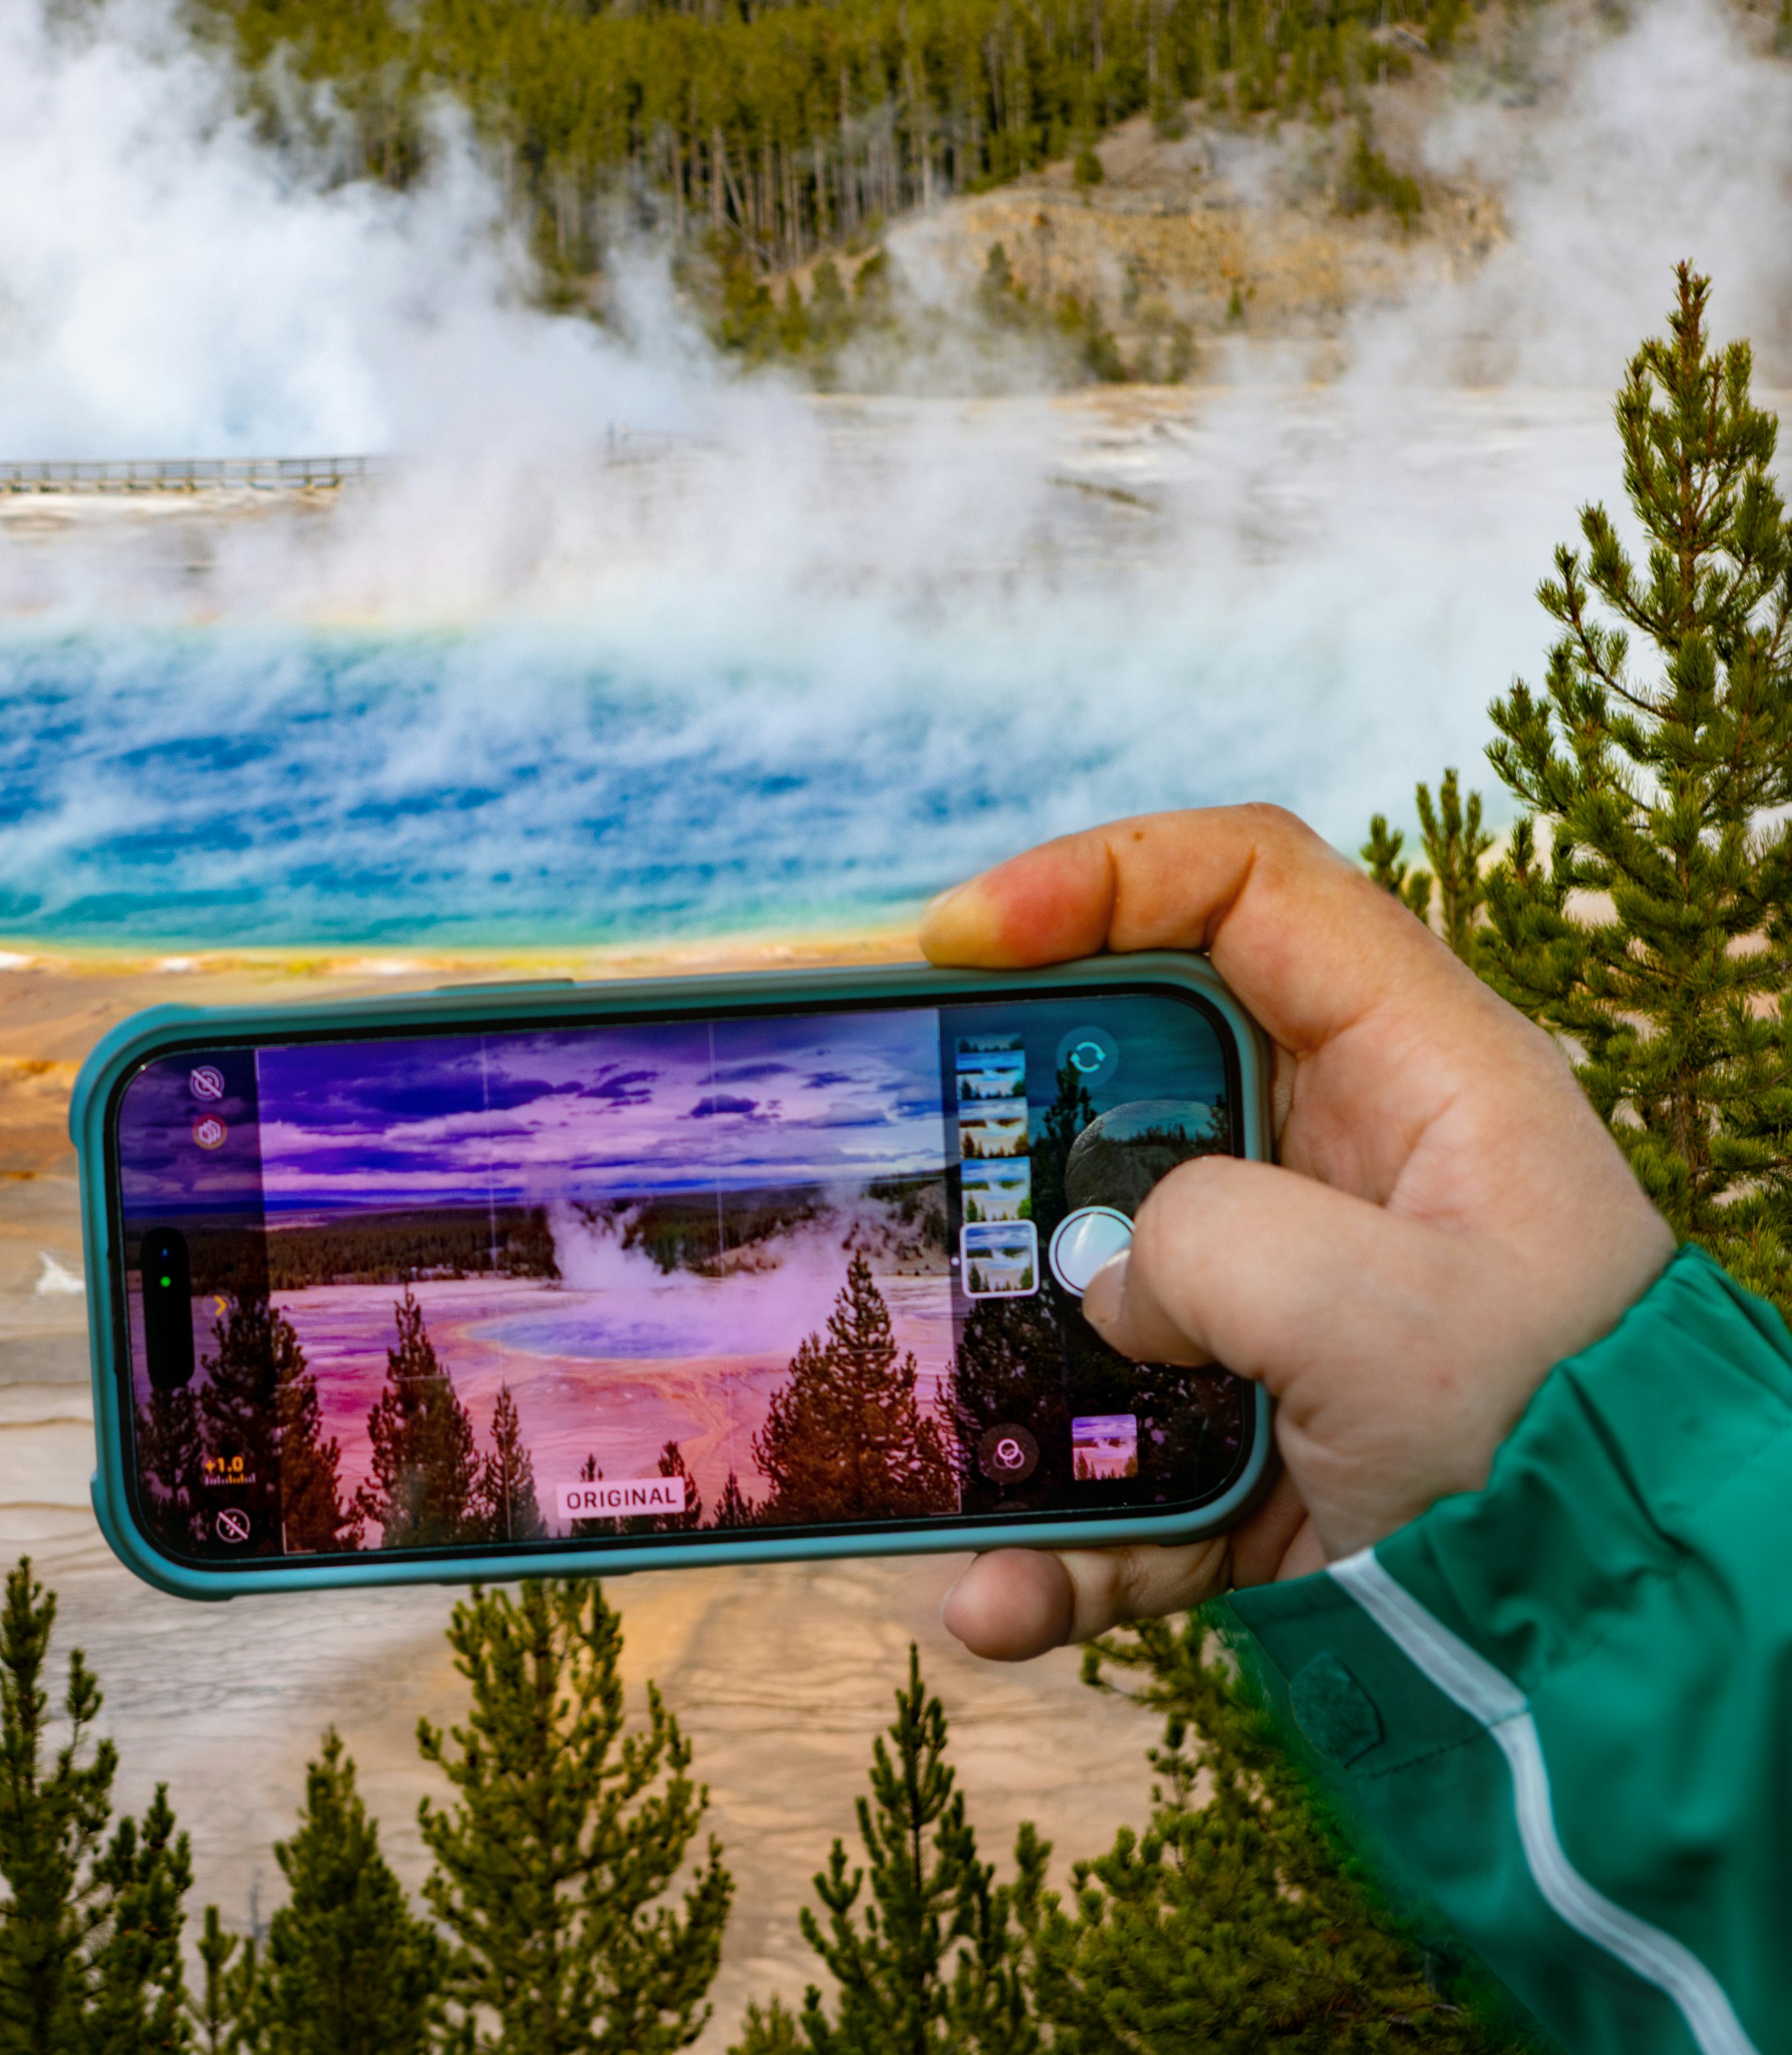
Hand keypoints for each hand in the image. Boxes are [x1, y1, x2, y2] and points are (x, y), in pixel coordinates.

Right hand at [920, 804, 1672, 1659]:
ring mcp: (1289, 1314)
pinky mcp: (1257, 1446)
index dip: (1094, 880)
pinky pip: (1116, 1470)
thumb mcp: (1376, 1309)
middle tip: (900, 1158)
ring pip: (1092, 1295)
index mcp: (1414, 1075)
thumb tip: (1104, 1289)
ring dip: (1000, 1371)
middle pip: (1127, 1084)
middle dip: (997, 1126)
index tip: (960, 940)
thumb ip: (1203, 1242)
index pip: (1244, 888)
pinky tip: (994, 1598)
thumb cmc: (1555, 1437)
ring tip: (930, 1433)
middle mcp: (1341, 1174)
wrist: (1629, 1648)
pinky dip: (1052, 1542)